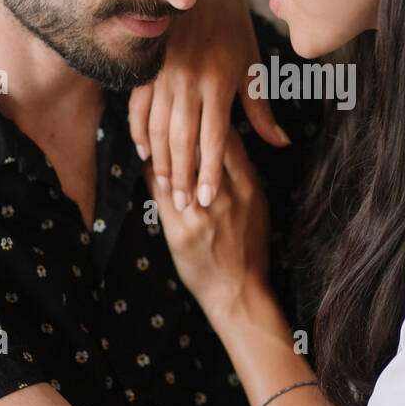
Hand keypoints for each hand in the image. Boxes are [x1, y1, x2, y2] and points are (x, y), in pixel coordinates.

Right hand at [129, 0, 289, 210]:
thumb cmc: (234, 30)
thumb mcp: (252, 67)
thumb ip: (261, 109)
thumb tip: (281, 143)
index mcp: (218, 83)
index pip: (214, 139)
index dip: (210, 172)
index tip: (209, 200)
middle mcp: (189, 81)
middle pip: (182, 140)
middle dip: (183, 176)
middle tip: (184, 206)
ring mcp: (164, 75)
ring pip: (157, 128)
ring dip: (161, 161)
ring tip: (166, 188)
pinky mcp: (147, 69)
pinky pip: (138, 107)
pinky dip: (139, 132)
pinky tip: (144, 154)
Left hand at [143, 126, 270, 320]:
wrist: (237, 292)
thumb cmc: (249, 249)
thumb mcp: (258, 208)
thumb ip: (244, 178)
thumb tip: (230, 147)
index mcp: (248, 188)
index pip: (227, 140)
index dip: (210, 122)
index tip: (199, 113)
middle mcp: (224, 197)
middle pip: (198, 149)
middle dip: (183, 129)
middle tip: (171, 114)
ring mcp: (199, 214)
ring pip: (175, 167)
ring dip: (162, 148)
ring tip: (154, 133)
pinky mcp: (178, 230)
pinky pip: (158, 192)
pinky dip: (151, 173)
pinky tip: (146, 163)